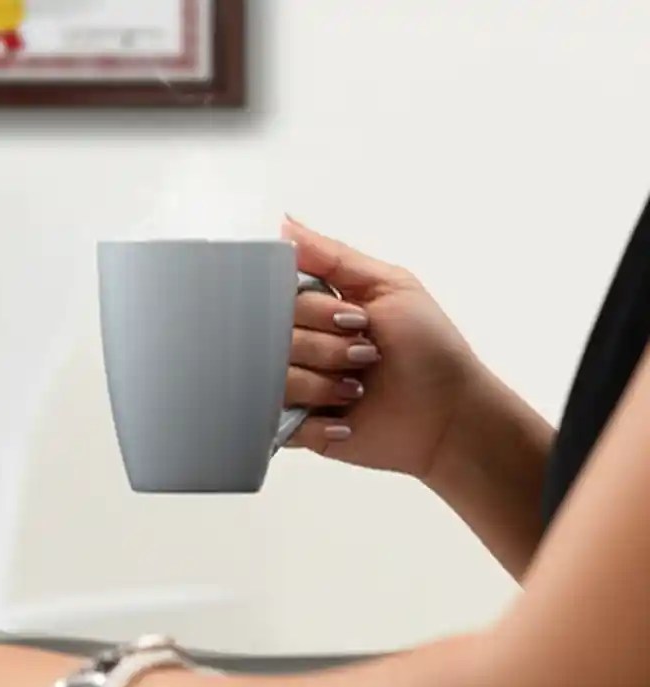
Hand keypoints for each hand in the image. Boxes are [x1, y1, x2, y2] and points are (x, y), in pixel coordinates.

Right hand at [282, 215, 483, 480]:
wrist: (450, 417)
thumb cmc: (430, 349)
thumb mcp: (389, 286)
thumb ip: (333, 256)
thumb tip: (285, 223)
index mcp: (314, 308)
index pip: (277, 296)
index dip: (312, 310)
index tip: (354, 319)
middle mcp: (297, 344)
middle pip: (271, 338)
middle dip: (327, 348)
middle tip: (366, 354)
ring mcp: (294, 386)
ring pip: (274, 379)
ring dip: (324, 385)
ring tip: (358, 389)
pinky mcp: (296, 427)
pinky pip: (277, 419)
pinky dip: (316, 420)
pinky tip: (346, 419)